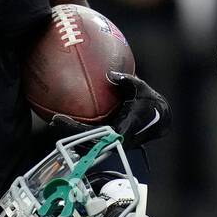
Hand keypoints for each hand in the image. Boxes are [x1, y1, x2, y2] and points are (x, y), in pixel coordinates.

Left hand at [50, 71, 170, 148]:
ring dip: (72, 135)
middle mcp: (115, 140)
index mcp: (121, 130)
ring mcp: (112, 141)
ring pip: (88, 142)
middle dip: (69, 133)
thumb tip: (111, 74)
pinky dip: (80, 130)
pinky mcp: (111, 138)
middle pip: (86, 142)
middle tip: (54, 120)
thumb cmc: (151, 102)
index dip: (74, 129)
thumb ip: (127, 81)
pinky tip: (69, 119)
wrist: (162, 119)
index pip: (92, 133)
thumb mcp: (141, 89)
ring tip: (57, 121)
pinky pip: (93, 136)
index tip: (60, 119)